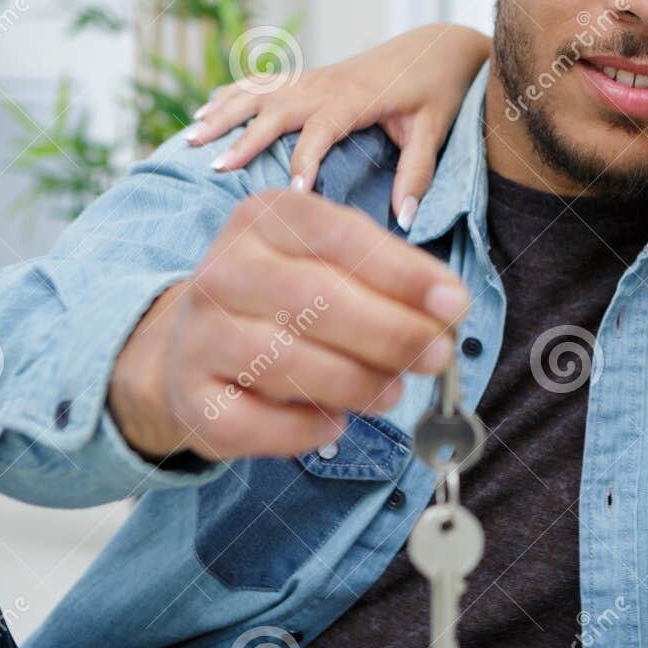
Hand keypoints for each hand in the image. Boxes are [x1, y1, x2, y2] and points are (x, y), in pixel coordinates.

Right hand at [108, 189, 470, 462]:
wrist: (194, 349)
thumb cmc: (289, 302)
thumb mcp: (336, 268)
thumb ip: (392, 280)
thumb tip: (450, 308)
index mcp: (267, 219)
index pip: (341, 237)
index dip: (403, 273)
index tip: (455, 304)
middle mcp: (223, 270)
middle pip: (315, 299)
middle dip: (391, 331)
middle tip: (439, 356)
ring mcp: (199, 335)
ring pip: (287, 361)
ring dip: (357, 383)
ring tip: (393, 393)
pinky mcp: (192, 398)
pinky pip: (259, 421)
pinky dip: (309, 428)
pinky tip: (336, 423)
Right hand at [186, 22, 490, 229]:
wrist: (435, 48)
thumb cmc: (436, 92)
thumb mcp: (433, 132)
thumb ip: (417, 173)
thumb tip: (404, 220)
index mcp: (357, 97)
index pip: (323, 128)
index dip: (306, 160)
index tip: (292, 194)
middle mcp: (326, 84)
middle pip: (276, 108)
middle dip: (244, 137)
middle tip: (216, 168)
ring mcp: (312, 77)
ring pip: (258, 92)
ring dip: (223, 113)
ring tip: (190, 139)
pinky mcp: (306, 77)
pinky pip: (260, 83)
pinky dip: (229, 95)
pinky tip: (201, 113)